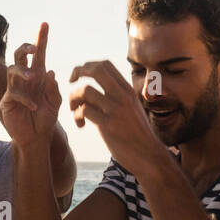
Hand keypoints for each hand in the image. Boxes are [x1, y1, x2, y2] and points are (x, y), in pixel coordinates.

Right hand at [0, 22, 61, 147]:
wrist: (35, 138)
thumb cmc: (45, 119)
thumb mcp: (55, 103)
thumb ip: (53, 88)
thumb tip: (50, 72)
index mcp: (38, 76)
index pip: (39, 54)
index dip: (41, 39)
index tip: (45, 24)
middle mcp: (25, 79)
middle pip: (20, 56)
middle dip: (25, 48)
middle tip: (34, 48)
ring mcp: (14, 88)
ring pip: (13, 70)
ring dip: (24, 71)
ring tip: (34, 78)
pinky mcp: (7, 101)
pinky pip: (13, 93)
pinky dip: (26, 99)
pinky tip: (35, 107)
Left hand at [67, 60, 169, 176]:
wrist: (148, 155)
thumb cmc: (136, 133)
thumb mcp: (132, 108)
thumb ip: (119, 95)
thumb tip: (103, 84)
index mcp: (127, 90)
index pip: (105, 65)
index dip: (87, 66)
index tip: (78, 77)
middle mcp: (123, 96)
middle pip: (96, 70)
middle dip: (78, 72)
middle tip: (70, 83)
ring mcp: (116, 110)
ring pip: (85, 90)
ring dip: (73, 99)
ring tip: (75, 111)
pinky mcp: (109, 125)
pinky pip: (84, 110)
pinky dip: (77, 116)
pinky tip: (81, 125)